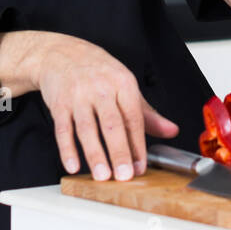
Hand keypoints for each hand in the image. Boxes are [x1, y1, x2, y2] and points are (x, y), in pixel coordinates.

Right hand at [0, 29, 177, 179]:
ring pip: (88, 128)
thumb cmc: (97, 71)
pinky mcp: (59, 103)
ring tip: (102, 175)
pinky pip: (63, 129)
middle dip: (119, 151)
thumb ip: (147, 113)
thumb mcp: (125, 85)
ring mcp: (78, 96)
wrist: (61, 53)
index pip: (134, 117)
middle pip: (112, 124)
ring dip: (95, 154)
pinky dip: (67, 149)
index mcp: (123, 83)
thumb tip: (171, 131)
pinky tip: (72, 165)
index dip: (138, 144)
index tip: (140, 167)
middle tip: (124, 175)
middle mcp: (101, 88)